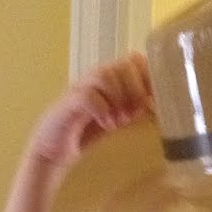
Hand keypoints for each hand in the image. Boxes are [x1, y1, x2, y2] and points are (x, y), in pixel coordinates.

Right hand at [27, 52, 153, 168]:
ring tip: (121, 120)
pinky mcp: (67, 103)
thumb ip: (133, 108)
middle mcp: (94, 79)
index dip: (148, 76)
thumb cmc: (85, 134)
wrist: (52, 152)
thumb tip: (160, 104)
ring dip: (119, 97)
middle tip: (136, 111)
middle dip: (135, 88)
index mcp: (109, 79)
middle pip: (123, 64)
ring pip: (105, 75)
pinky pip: (88, 95)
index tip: (154, 99)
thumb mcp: (116, 118)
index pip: (134, 60)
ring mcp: (80, 88)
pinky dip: (102, 109)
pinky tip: (107, 125)